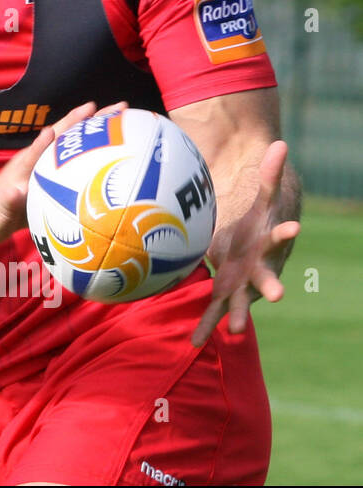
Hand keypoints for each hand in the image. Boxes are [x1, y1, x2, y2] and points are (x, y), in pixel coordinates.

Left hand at [0, 101, 127, 247]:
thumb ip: (9, 199)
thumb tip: (20, 189)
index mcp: (29, 163)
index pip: (55, 137)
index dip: (73, 122)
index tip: (94, 107)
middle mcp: (40, 163)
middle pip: (71, 138)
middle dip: (96, 123)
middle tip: (124, 108)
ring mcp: (46, 174)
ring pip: (77, 153)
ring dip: (100, 142)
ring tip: (128, 132)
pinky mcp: (50, 188)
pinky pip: (78, 172)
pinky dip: (96, 167)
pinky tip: (115, 169)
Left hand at [191, 140, 299, 346]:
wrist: (250, 250)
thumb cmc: (254, 222)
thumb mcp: (260, 198)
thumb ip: (268, 175)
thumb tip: (280, 143)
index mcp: (267, 242)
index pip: (279, 234)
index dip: (286, 231)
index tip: (294, 227)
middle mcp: (260, 267)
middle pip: (268, 276)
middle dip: (272, 285)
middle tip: (279, 295)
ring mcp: (242, 284)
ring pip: (240, 301)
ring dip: (236, 315)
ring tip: (233, 331)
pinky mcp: (224, 294)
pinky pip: (212, 311)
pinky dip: (204, 327)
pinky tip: (193, 344)